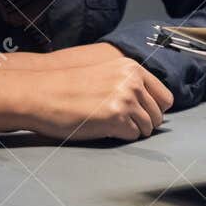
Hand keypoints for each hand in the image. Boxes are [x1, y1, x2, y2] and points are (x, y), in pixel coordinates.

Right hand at [0, 50, 174, 141]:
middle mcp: (132, 82)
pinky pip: (132, 136)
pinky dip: (122, 137)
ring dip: (133, 131)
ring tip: (112, 126)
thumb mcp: (105, 74)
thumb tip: (149, 105)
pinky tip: (105, 130)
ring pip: (147, 128)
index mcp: (132, 68)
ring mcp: (126, 100)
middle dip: (145, 123)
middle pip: (158, 115)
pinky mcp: (116, 118)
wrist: (40, 94)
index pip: (165, 97)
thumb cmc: (68, 87)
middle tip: (125, 125)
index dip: (156, 110)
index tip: (145, 116)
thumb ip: (128, 83)